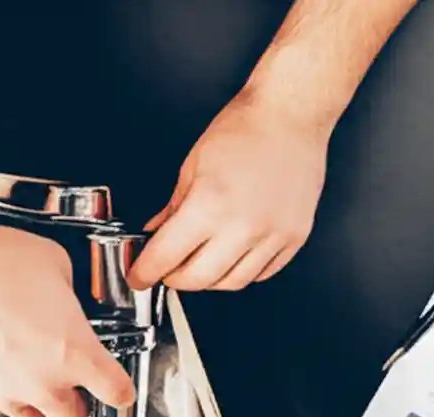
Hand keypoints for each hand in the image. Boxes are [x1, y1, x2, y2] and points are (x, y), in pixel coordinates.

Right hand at [0, 217, 135, 416]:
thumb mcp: (55, 265)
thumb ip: (70, 296)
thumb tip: (65, 300)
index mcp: (75, 352)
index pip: (117, 393)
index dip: (120, 389)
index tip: (118, 387)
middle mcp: (42, 382)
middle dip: (76, 400)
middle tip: (69, 378)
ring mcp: (3, 393)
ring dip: (36, 399)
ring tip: (26, 367)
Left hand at [128, 91, 329, 290]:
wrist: (291, 116)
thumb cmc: (245, 130)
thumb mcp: (193, 165)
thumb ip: (173, 207)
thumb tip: (157, 232)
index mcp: (210, 204)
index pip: (166, 257)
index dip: (145, 272)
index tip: (139, 276)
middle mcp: (243, 226)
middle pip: (198, 279)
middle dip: (174, 279)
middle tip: (167, 269)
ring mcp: (273, 235)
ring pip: (232, 282)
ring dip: (209, 279)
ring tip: (199, 262)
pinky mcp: (294, 237)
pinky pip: (262, 274)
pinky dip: (241, 272)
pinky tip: (231, 257)